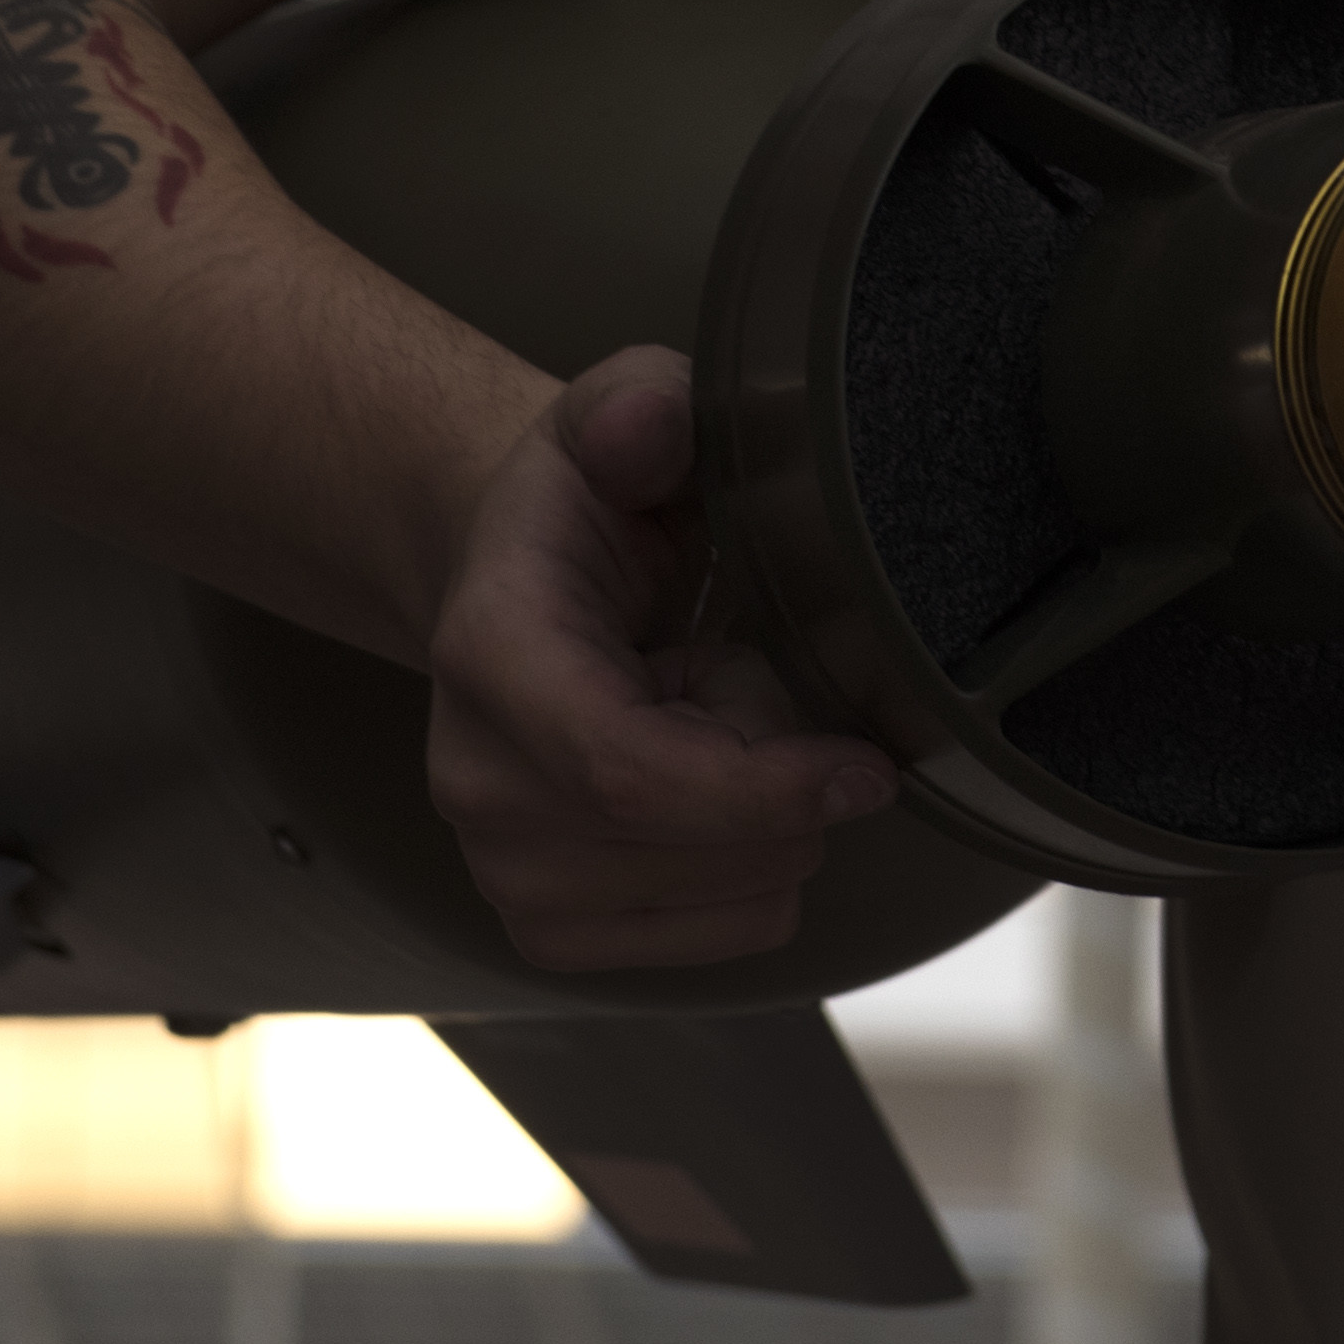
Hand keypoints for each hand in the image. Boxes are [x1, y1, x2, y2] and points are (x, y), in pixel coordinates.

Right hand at [420, 349, 898, 970]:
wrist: (524, 578)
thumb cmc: (590, 501)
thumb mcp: (622, 414)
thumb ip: (642, 407)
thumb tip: (648, 431)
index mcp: (491, 653)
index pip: (624, 769)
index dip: (762, 786)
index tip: (866, 767)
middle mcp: (476, 779)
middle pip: (691, 848)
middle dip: (784, 779)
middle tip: (756, 674)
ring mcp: (504, 869)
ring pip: (724, 901)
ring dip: (770, 821)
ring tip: (718, 718)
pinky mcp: (552, 928)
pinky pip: (721, 936)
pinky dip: (758, 871)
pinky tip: (715, 786)